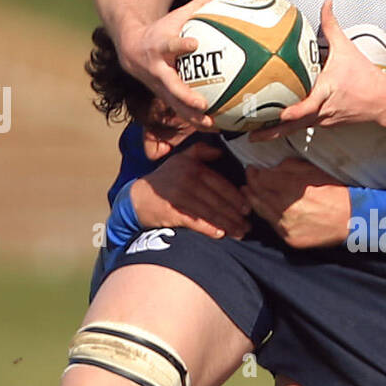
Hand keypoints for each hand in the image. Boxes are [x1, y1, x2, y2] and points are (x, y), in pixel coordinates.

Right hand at [117, 0, 223, 129]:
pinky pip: (179, 111)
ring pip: (174, 104)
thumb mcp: (175, 17)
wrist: (131, 48)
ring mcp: (157, 85)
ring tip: (211, 125)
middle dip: (185, 95)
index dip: (180, 44)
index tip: (193, 43)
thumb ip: (199, 7)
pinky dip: (194, 120)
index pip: (169, 43)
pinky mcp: (162, 96)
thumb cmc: (161, 30)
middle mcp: (156, 69)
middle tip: (202, 104)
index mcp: (159, 45)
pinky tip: (214, 128)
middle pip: (170, 84)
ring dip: (191, 116)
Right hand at [129, 140, 250, 240]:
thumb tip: (220, 152)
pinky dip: (209, 228)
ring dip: (227, 224)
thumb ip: (200, 152)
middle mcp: (187, 180)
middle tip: (248, 226)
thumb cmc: (164, 179)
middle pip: (217, 200)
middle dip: (235, 215)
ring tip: (240, 233)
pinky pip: (195, 221)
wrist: (138, 197)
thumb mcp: (181, 159)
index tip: (248, 208)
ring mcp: (179, 196)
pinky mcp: (172, 211)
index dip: (236, 197)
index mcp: (193, 167)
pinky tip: (220, 234)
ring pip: (209, 212)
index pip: (220, 184)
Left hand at [244, 159, 351, 248]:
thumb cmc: (336, 193)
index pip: (262, 179)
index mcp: (292, 189)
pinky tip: (265, 208)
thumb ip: (290, 168)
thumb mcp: (315, 171)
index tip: (252, 168)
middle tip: (248, 178)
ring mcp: (286, 226)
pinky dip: (267, 214)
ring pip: (261, 211)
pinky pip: (272, 225)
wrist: (352, 220)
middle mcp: (286, 209)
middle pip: (258, 194)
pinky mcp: (290, 239)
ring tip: (248, 192)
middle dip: (251, 184)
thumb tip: (271, 168)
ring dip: (253, 200)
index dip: (254, 173)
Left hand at [248, 0, 385, 140]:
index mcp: (327, 92)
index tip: (280, 112)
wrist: (382, 101)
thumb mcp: (347, 49)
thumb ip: (332, 27)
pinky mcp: (324, 124)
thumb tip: (327, 4)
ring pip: (296, 128)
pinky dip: (286, 128)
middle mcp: (323, 110)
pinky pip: (302, 126)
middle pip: (295, 124)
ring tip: (253, 136)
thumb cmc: (364, 76)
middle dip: (273, 131)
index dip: (295, 110)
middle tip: (250, 135)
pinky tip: (270, 128)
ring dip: (275, 133)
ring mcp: (323, 121)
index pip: (310, 105)